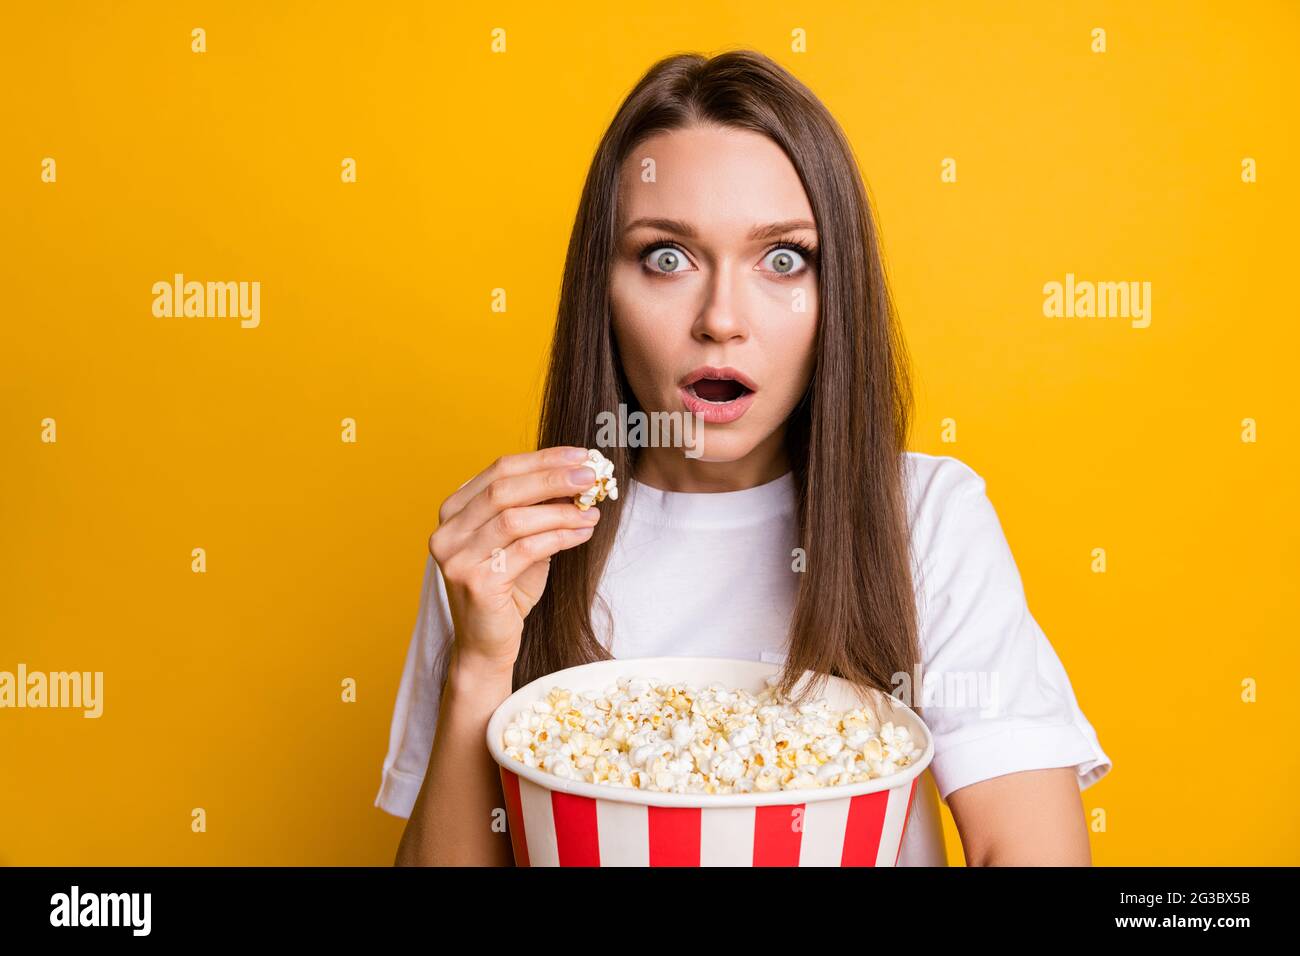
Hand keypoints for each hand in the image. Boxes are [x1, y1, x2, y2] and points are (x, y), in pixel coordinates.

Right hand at [429, 446, 601, 677]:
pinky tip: (582, 534)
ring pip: (514, 518)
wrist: (487, 646)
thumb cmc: (506, 590)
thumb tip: (578, 477)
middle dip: (553, 478)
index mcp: (454, 511)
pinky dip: (559, 537)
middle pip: (504, 488)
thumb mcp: (522, 541)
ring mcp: (456, 557)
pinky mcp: (474, 582)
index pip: (499, 469)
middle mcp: (447, 530)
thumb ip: (539, 510)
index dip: (542, 459)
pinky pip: (526, 549)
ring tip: (592, 511)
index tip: (580, 455)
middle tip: (591, 476)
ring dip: (561, 511)